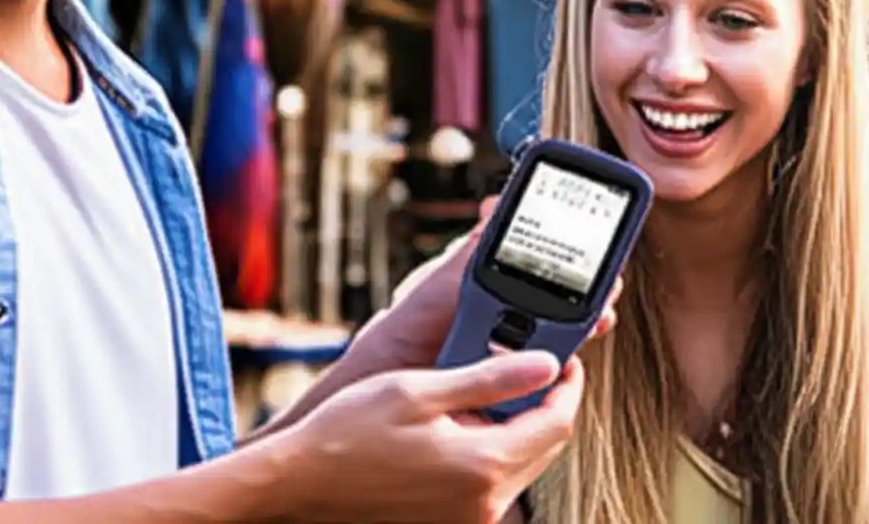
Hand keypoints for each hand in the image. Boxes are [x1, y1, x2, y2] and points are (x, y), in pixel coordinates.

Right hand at [276, 350, 583, 522]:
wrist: (300, 483)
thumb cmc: (349, 433)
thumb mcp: (420, 389)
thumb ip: (490, 378)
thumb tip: (546, 364)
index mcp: (483, 466)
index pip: (556, 424)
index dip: (567, 387)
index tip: (564, 362)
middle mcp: (484, 505)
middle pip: (543, 450)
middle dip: (542, 409)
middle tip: (523, 372)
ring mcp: (467, 522)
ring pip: (517, 470)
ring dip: (512, 434)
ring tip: (475, 401)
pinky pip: (488, 489)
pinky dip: (486, 458)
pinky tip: (453, 434)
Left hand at [347, 197, 621, 375]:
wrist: (390, 377)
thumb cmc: (410, 325)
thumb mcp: (443, 281)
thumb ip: (474, 250)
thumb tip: (496, 204)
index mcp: (498, 278)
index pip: (546, 256)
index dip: (577, 247)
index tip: (597, 236)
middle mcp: (514, 309)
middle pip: (568, 293)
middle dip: (594, 287)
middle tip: (608, 281)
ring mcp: (518, 342)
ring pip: (566, 329)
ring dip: (588, 322)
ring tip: (599, 315)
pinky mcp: (517, 374)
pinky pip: (548, 364)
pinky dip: (564, 358)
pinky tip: (570, 354)